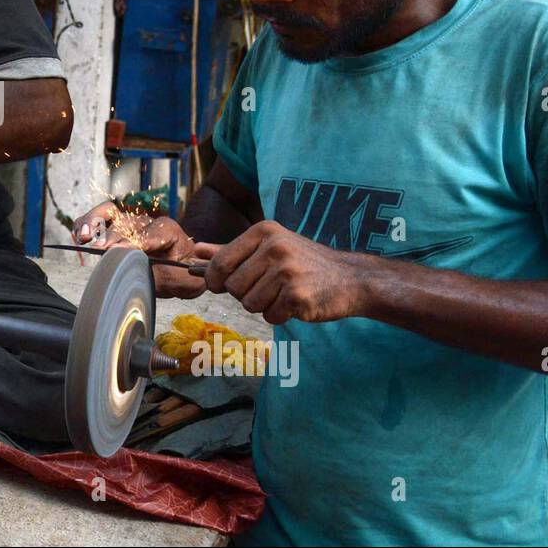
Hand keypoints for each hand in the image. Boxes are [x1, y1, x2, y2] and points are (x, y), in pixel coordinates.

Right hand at [72, 202, 205, 298]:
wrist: (180, 267)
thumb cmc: (181, 273)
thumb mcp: (182, 281)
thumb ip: (166, 278)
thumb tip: (144, 277)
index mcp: (167, 231)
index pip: (150, 234)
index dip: (134, 243)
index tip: (120, 252)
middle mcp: (147, 222)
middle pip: (126, 224)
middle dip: (112, 236)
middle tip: (100, 248)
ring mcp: (130, 222)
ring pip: (109, 213)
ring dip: (94, 222)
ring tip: (83, 236)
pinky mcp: (117, 226)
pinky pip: (98, 217)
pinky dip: (86, 224)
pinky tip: (79, 236)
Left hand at [196, 220, 369, 325]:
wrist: (351, 278)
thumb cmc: (304, 263)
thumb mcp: (268, 247)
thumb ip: (231, 250)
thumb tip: (197, 250)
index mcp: (263, 231)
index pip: (220, 263)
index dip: (215, 280)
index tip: (223, 286)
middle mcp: (274, 247)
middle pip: (233, 287)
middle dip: (245, 295)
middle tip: (267, 288)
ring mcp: (287, 271)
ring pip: (249, 304)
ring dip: (264, 306)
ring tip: (283, 294)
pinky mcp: (298, 295)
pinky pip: (270, 316)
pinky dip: (280, 316)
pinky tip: (295, 303)